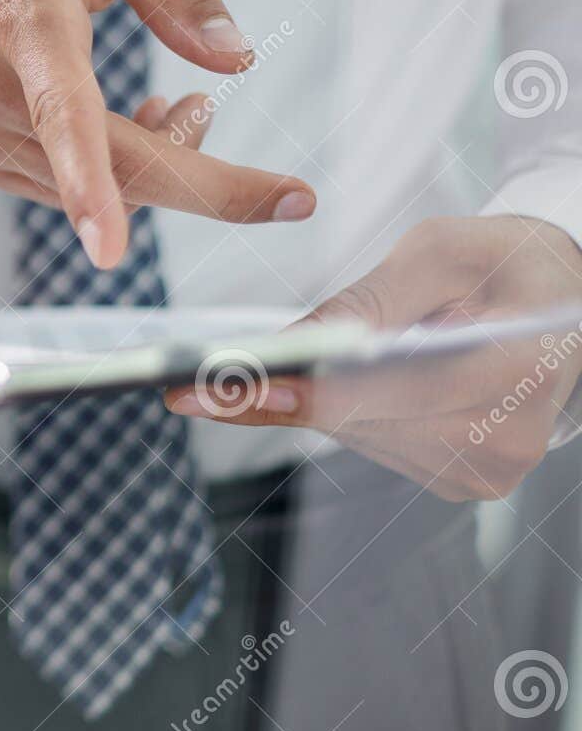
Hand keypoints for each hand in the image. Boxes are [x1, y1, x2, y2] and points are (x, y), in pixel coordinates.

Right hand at [0, 0, 315, 267]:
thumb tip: (236, 59)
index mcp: (25, 22)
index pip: (60, 113)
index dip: (90, 185)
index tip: (110, 251)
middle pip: (108, 171)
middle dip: (204, 184)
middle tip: (286, 190)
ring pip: (98, 189)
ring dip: (166, 162)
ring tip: (187, 106)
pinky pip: (70, 190)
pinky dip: (122, 172)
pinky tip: (139, 123)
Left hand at [166, 216, 581, 499]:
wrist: (560, 304)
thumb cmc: (504, 264)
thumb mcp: (445, 251)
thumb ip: (376, 297)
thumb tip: (302, 340)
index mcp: (522, 369)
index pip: (407, 388)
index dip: (319, 389)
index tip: (241, 384)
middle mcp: (506, 439)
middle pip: (369, 421)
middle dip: (279, 398)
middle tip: (186, 389)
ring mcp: (484, 470)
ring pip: (359, 436)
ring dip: (297, 406)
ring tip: (217, 384)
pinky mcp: (459, 479)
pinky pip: (370, 442)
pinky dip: (328, 412)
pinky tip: (282, 388)